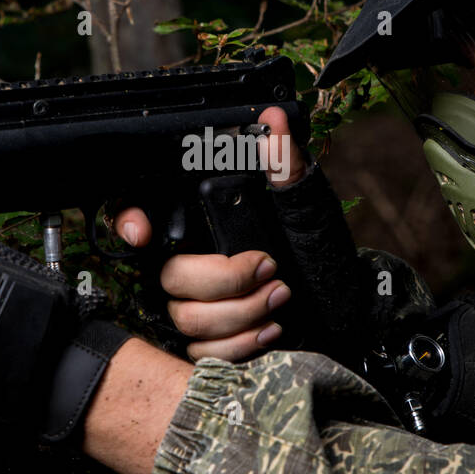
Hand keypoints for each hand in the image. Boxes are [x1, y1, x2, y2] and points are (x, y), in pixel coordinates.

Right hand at [113, 107, 308, 361]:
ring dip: (238, 312)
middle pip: (171, 276)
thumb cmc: (319, 250)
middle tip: (269, 269)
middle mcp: (192, 263)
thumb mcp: (305, 203)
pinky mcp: (212, 344)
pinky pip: (202, 353)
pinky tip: (270, 329)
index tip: (143, 233)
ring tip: (279, 297)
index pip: (138, 215)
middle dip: (222, 279)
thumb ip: (286, 162)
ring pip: (187, 318)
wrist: (346, 307)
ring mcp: (199, 306)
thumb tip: (276, 120)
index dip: (127, 221)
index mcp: (202, 224)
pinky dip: (239, 344)